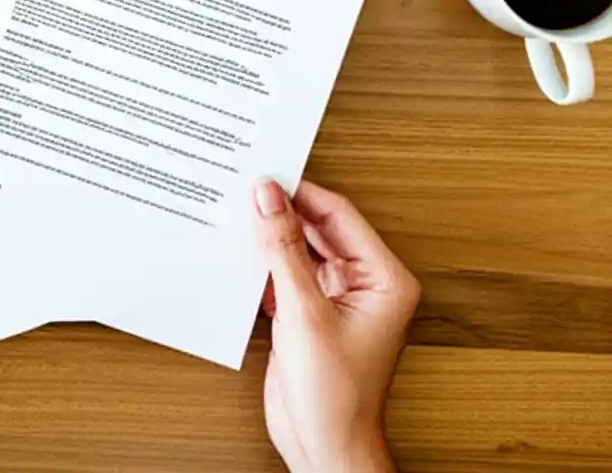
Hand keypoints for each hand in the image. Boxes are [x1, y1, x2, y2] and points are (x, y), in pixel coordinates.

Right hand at [253, 179, 420, 472]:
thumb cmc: (336, 396)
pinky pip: (288, 275)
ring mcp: (337, 300)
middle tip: (244, 193)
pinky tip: (242, 258)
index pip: (338, 216)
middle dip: (282, 213)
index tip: (265, 177)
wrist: (324, 447)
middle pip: (319, 230)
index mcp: (384, 279)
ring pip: (301, 251)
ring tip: (238, 220)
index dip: (300, 193)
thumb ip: (283, 251)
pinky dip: (265, 266)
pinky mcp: (311, 316)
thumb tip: (269, 200)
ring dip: (271, 239)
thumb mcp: (304, 313)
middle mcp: (365, 285)